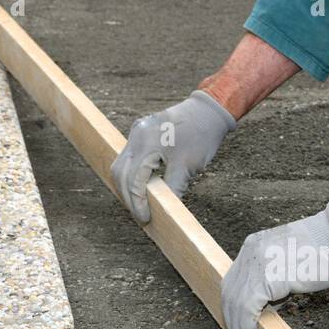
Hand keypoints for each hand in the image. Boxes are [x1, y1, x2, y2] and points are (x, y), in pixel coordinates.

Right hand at [111, 90, 235, 223]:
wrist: (208, 111)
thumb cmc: (201, 135)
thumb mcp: (187, 166)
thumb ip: (173, 189)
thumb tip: (164, 211)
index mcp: (146, 142)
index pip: (133, 179)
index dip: (137, 202)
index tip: (145, 218)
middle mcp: (136, 135)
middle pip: (120, 173)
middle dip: (128, 196)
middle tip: (141, 215)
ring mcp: (136, 132)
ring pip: (121, 165)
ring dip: (127, 186)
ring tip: (140, 204)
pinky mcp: (141, 133)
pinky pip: (129, 157)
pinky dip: (132, 175)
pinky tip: (142, 188)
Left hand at [221, 201, 328, 328]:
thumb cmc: (327, 250)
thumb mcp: (291, 263)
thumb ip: (275, 281)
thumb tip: (268, 306)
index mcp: (255, 245)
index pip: (234, 280)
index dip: (233, 305)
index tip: (238, 323)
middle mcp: (251, 252)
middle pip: (229, 292)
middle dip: (231, 319)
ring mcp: (257, 263)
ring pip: (235, 303)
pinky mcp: (267, 277)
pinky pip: (247, 309)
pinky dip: (245, 328)